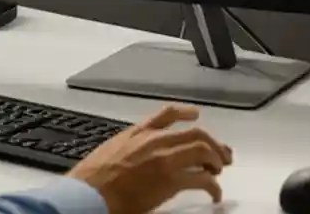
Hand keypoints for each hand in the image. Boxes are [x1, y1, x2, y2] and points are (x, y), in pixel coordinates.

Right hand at [67, 103, 233, 213]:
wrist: (88, 195)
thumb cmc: (90, 180)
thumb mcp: (108, 151)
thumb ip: (127, 149)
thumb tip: (136, 158)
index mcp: (137, 133)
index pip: (166, 114)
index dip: (185, 113)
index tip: (196, 115)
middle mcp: (155, 140)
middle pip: (195, 133)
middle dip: (213, 143)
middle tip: (221, 154)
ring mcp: (165, 159)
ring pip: (203, 150)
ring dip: (216, 160)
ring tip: (219, 171)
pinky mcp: (171, 180)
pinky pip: (203, 179)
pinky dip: (214, 186)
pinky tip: (215, 194)